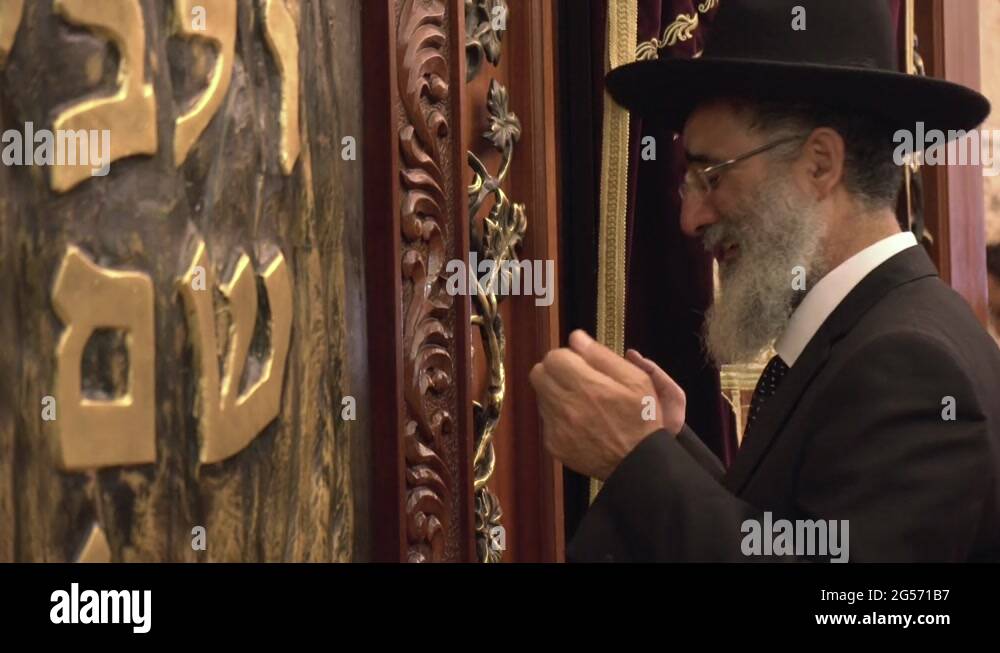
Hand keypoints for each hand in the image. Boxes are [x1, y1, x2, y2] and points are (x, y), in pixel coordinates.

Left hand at [529, 330, 675, 479]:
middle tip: (575, 378)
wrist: (638, 464)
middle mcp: (567, 407)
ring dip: (555, 392)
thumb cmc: (642, 419)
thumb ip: (602, 355)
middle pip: (538, 373)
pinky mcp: (554, 445)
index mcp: (588, 387)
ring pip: (540, 395)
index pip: (554, 356)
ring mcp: (557, 428)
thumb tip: (577, 338)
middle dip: (555, 371)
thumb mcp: (636, 380)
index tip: (581, 364)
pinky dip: (558, 416)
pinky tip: (580, 421)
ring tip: (581, 401)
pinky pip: (545, 420)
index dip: (568, 356)